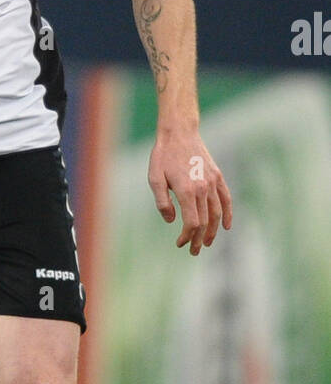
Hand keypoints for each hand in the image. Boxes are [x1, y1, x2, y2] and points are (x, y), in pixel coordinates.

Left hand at [148, 129, 232, 254]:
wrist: (179, 133)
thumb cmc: (163, 156)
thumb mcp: (154, 179)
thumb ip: (162, 202)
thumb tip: (171, 221)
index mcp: (186, 191)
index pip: (192, 223)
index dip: (188, 236)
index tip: (180, 243)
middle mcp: (202, 188)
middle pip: (205, 221)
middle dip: (199, 239)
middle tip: (193, 250)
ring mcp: (212, 182)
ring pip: (217, 213)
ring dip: (213, 231)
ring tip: (206, 242)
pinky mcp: (218, 176)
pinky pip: (226, 199)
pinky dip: (228, 214)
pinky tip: (226, 226)